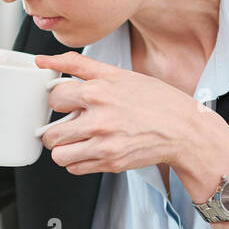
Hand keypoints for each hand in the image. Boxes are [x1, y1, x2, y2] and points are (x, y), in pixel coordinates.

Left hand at [34, 51, 198, 175]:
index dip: (59, 100)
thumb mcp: (118, 74)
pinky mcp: (110, 163)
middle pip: (50, 133)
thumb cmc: (155, 100)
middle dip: (56, 128)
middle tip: (70, 124)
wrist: (184, 130)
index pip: (53, 98)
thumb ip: (77, 65)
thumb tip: (43, 60)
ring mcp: (104, 145)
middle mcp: (98, 120)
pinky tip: (91, 149)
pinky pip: (75, 168)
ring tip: (77, 139)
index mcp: (98, 93)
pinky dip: (77, 161)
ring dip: (63, 148)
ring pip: (59, 154)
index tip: (68, 102)